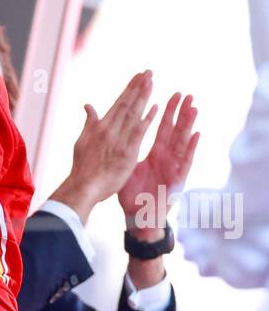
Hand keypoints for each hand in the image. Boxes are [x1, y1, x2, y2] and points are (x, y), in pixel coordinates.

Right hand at [51, 72, 156, 221]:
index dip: (129, 89)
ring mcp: (118, 140)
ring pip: (133, 114)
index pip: (117, 103)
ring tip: (152, 81)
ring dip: (143, 96)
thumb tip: (88, 105)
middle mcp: (109, 130)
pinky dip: (147, 120)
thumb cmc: (82, 168)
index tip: (138, 77)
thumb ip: (88, 123)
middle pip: (127, 104)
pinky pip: (138, 133)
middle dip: (138, 87)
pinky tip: (156, 108)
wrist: (82, 187)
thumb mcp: (82, 141)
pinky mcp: (127, 153)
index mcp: (100, 127)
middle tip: (148, 72)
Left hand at [118, 92, 198, 233]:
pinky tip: (197, 134)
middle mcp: (166, 158)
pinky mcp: (177, 179)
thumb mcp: (127, 168)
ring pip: (182, 142)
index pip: (161, 128)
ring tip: (193, 108)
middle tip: (185, 94)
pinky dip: (191, 148)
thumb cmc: (133, 195)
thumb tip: (114, 137)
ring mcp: (173, 167)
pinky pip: (185, 161)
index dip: (166, 112)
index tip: (171, 94)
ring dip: (188, 125)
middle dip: (180, 113)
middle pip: (175, 131)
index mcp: (155, 153)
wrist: (138, 217)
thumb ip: (124, 151)